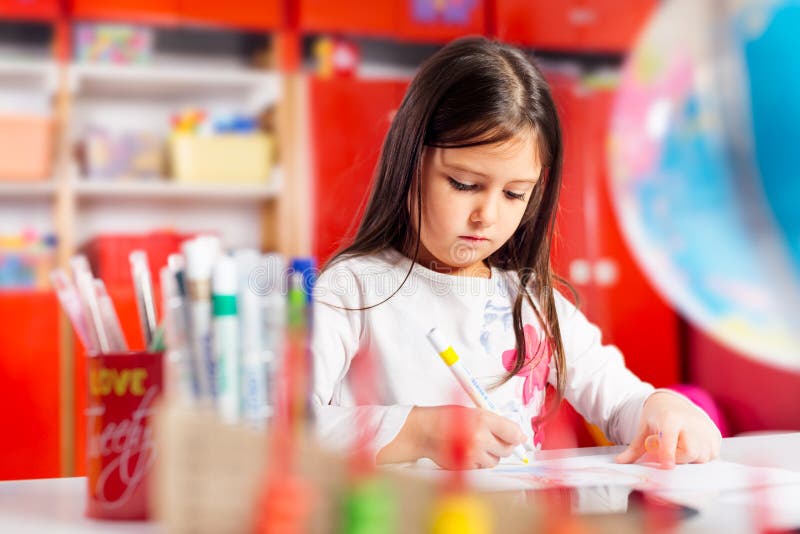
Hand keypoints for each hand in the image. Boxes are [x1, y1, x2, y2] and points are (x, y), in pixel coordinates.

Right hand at [376, 405, 526, 468]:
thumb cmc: (444, 418)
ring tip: (476, 445)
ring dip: (490, 455)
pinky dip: (477, 462)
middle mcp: (479, 437)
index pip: (512, 431)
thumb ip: (493, 422)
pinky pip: (481, 468)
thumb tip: (515, 434)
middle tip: (496, 440)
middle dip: (504, 446)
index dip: (517, 435)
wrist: (422, 431)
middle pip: (507, 449)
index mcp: (482, 419)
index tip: (518, 437)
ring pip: (494, 461)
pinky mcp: (465, 466)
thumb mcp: (471, 411)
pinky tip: (466, 452)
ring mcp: (472, 454)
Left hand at [615, 391, 721, 468]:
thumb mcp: (643, 428)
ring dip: (690, 459)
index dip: (668, 453)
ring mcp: (706, 429)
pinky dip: (700, 457)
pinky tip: (691, 447)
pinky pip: (712, 456)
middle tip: (669, 452)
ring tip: (680, 447)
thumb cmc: (657, 417)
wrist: (673, 402)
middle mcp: (690, 422)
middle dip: (678, 458)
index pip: (670, 437)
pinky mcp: (715, 435)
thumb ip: (634, 448)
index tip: (666, 466)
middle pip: (689, 452)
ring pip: (702, 457)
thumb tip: (619, 462)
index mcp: (670, 417)